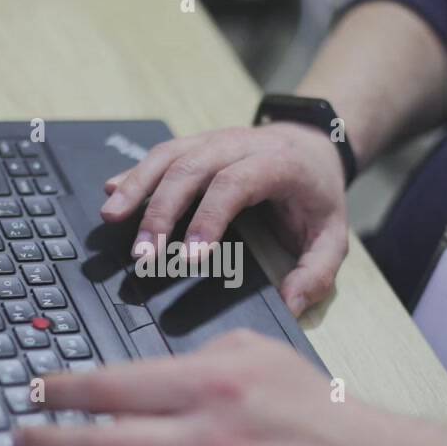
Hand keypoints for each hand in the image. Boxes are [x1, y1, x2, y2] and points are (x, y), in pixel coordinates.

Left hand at [13, 330, 385, 445]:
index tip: (37, 392)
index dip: (61, 389)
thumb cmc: (312, 410)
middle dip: (45, 443)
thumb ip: (197, 352)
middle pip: (100, 444)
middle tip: (19, 441)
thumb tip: (138, 370)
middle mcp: (207, 438)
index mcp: (212, 384)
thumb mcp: (258, 354)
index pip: (113, 384)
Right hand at [100, 123, 349, 315]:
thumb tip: (291, 304)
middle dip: (161, 212)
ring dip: (137, 188)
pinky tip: (113, 194)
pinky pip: (161, 155)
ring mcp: (214, 141)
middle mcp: (240, 145)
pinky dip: (135, 174)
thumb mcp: (335, 234)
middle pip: (191, 169)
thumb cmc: (317, 193)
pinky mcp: (196, 145)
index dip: (207, 218)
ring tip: (111, 218)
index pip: (234, 184)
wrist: (313, 146)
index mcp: (278, 164)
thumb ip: (317, 271)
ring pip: (169, 156)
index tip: (189, 258)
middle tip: (143, 256)